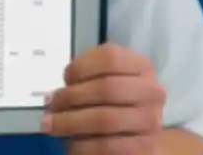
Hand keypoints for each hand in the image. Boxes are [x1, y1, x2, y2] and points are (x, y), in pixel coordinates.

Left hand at [43, 43, 164, 153]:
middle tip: (50, 105)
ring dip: (71, 123)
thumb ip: (84, 78)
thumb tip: (56, 96)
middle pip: (107, 88)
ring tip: (51, 125)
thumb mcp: (105, 79)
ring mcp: (151, 121)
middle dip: (71, 97)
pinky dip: (82, 146)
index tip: (65, 79)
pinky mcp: (144, 148)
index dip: (81, 66)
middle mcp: (152, 91)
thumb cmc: (115, 102)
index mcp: (142, 66)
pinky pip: (107, 146)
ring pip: (105, 119)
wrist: (138, 135)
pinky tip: (70, 144)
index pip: (110, 57)